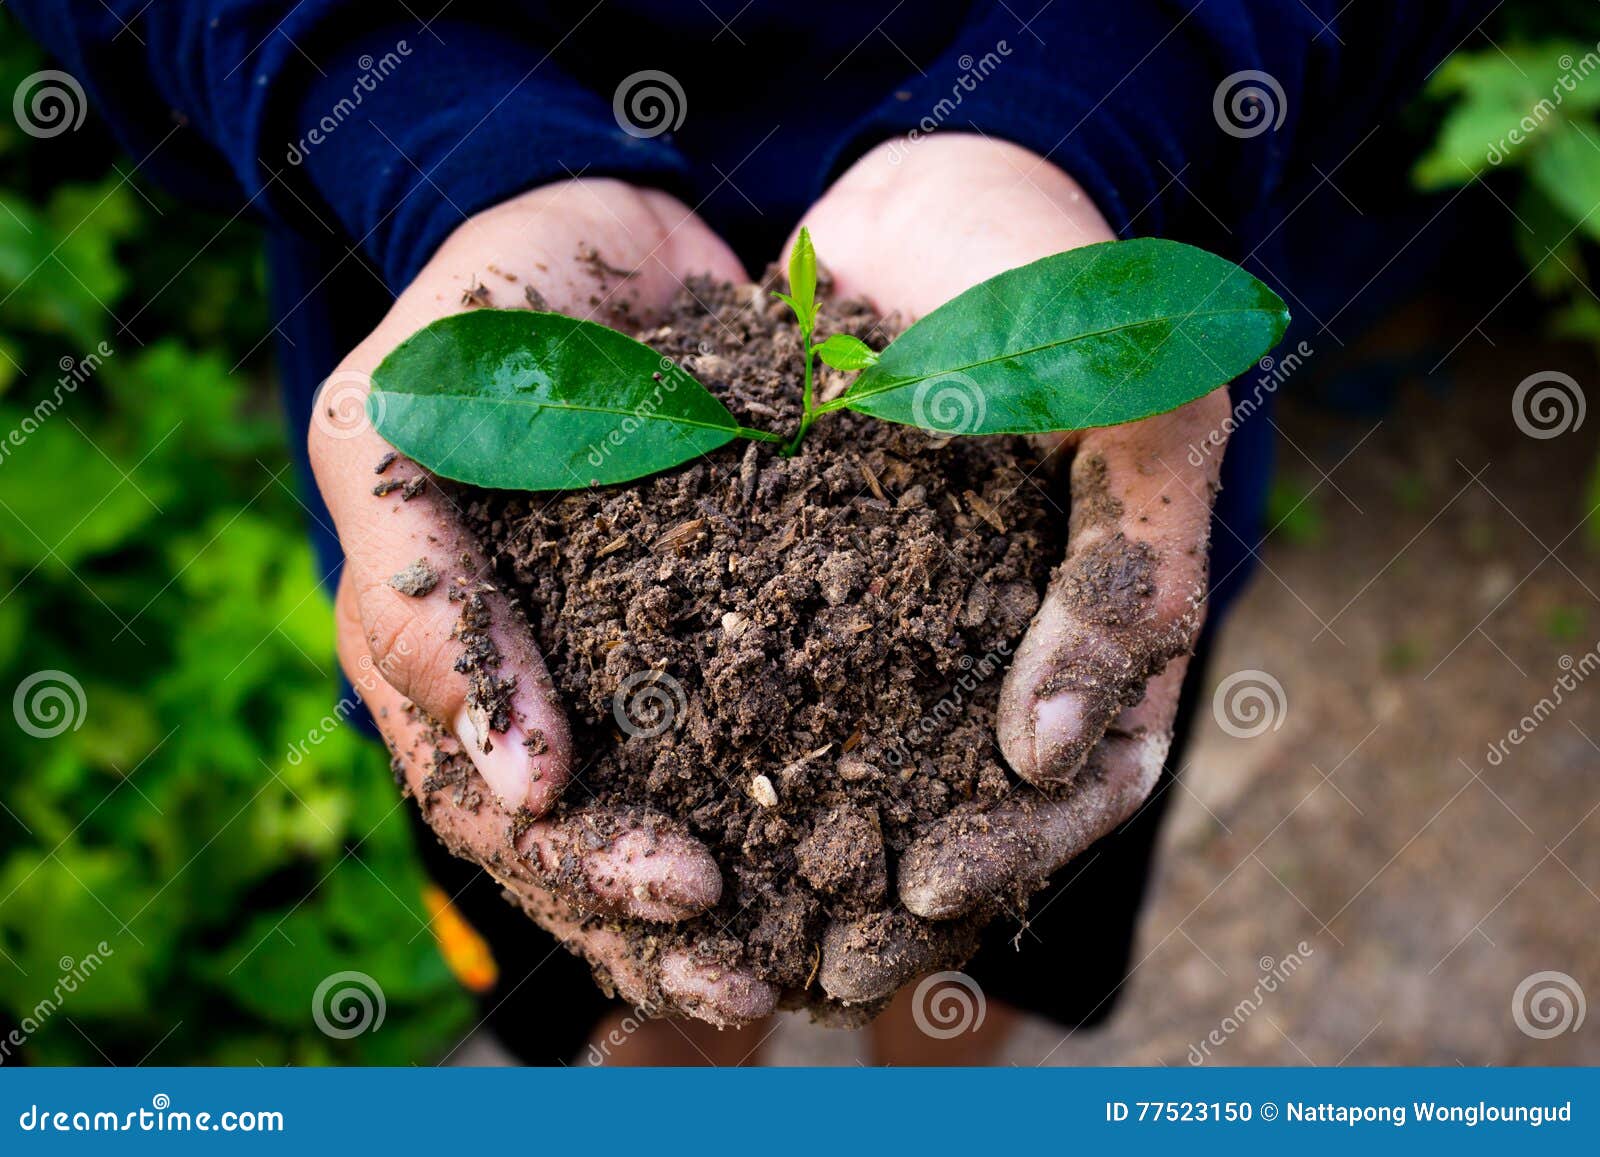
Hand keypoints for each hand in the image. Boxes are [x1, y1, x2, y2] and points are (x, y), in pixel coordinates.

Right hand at [311, 180, 775, 1024]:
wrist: (605, 240)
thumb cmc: (497, 306)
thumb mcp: (412, 407)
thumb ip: (421, 572)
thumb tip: (514, 779)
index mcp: (418, 629)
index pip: (473, 769)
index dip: (563, 835)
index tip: (663, 868)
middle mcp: (489, 672)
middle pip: (544, 833)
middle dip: (632, 903)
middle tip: (740, 965)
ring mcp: (574, 669)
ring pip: (610, 830)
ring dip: (682, 920)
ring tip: (770, 983)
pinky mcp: (664, 655)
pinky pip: (692, 767)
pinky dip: (743, 842)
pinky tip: (805, 905)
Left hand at [798, 136, 1227, 994]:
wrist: (931, 193)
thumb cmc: (1061, 285)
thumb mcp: (1135, 407)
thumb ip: (1124, 569)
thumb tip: (1056, 750)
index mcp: (1107, 623)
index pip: (1087, 779)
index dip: (1020, 847)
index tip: (929, 886)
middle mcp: (1005, 642)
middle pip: (971, 804)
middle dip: (900, 888)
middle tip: (823, 963)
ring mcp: (906, 620)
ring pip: (868, 767)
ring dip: (813, 855)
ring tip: (737, 922)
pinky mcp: (809, 587)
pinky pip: (771, 686)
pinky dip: (736, 750)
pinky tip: (674, 798)